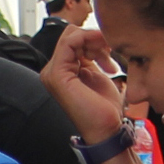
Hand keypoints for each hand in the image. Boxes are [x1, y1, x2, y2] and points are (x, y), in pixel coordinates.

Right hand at [41, 26, 128, 147]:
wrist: (106, 129)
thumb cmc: (104, 107)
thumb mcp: (97, 75)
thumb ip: (90, 58)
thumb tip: (93, 39)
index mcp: (60, 71)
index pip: (72, 40)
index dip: (93, 39)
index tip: (111, 50)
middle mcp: (52, 71)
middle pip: (71, 35)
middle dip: (94, 38)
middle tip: (111, 51)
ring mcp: (52, 73)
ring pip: (71, 35)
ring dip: (95, 40)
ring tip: (110, 55)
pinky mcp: (57, 74)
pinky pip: (70, 42)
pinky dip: (90, 40)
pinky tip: (105, 53)